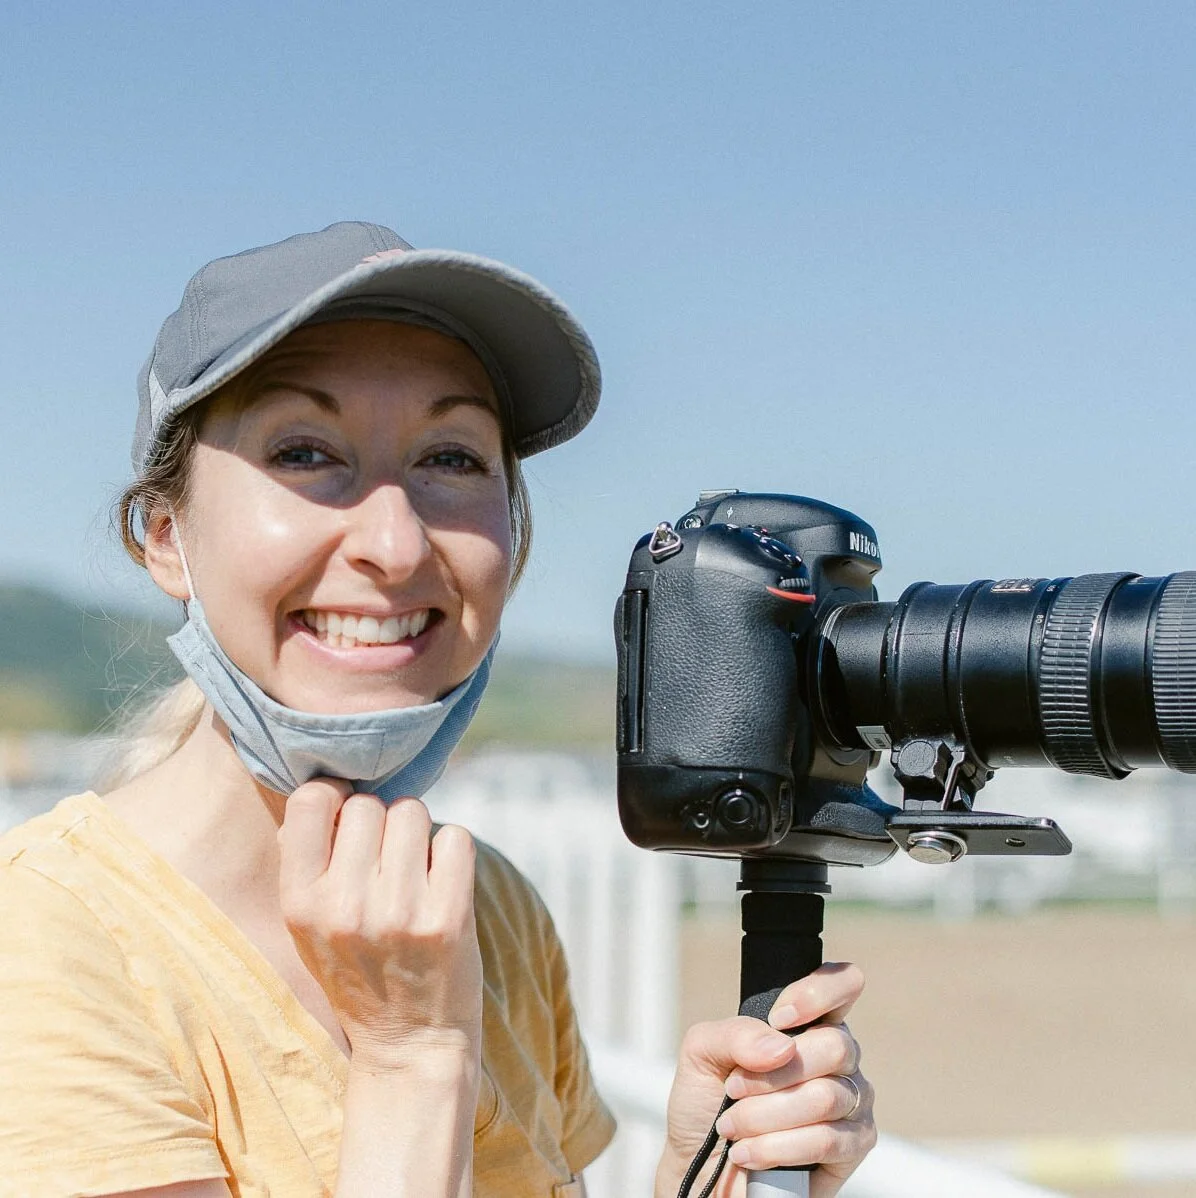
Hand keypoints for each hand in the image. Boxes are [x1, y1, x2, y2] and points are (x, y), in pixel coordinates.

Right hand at [277, 778, 482, 1071]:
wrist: (408, 1045)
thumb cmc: (359, 971)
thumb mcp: (308, 925)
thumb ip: (310, 860)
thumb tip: (329, 784)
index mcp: (299, 902)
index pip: (311, 800)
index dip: (336, 798)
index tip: (349, 820)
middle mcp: (344, 905)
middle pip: (371, 803)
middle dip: (384, 822)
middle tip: (389, 864)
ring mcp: (398, 911)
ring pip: (414, 811)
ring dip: (419, 833)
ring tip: (414, 875)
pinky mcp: (447, 917)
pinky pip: (455, 837)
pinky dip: (453, 852)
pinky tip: (442, 885)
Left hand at [656, 963, 875, 1197]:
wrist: (699, 1167)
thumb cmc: (705, 1102)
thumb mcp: (702, 1051)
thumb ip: (736, 1033)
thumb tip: (781, 1047)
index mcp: (808, 1022)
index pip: (843, 983)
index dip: (819, 993)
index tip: (779, 1018)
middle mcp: (838, 1057)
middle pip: (835, 1045)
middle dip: (771, 1075)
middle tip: (733, 1089)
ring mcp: (851, 1101)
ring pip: (824, 1097)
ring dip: (764, 1115)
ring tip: (733, 1126)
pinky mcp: (853, 1147)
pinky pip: (827, 1140)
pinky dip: (777, 1147)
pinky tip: (749, 1152)